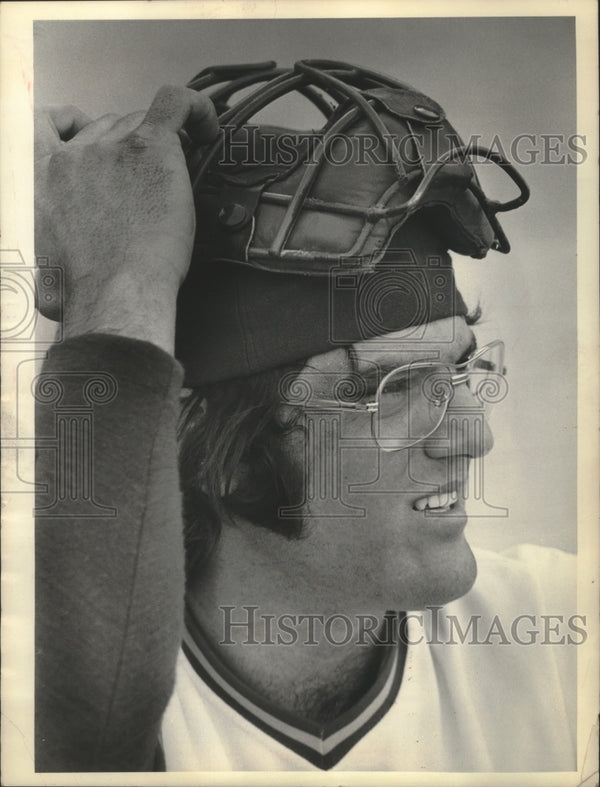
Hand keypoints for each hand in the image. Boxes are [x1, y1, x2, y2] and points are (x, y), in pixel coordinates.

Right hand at [35, 86, 217, 351]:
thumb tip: (51, 286)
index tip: (90, 143)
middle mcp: (70, 154)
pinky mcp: (150, 148)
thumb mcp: (41, 269)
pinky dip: (195, 109)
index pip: (45, 127)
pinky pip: (174, 104)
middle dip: (127, 149)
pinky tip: (209, 127)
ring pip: (139, 123)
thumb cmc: (84, 293)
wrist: (114, 293)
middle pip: (105, 128)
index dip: (70, 128)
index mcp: (38, 177)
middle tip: (150, 183)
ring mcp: (110, 147)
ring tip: (177, 174)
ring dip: (158, 143)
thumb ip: (50, 250)